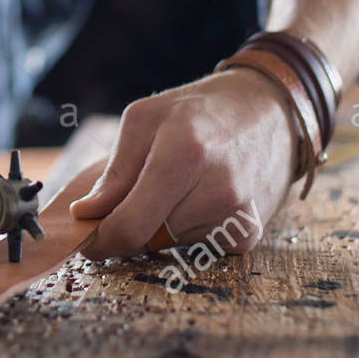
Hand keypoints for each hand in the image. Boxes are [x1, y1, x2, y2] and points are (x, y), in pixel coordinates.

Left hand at [68, 68, 297, 259]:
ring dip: (162, 223)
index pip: (130, 225)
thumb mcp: (146, 119)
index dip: (101, 239)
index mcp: (184, 154)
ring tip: (182, 183)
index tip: (87, 239)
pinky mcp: (250, 233)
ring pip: (170, 243)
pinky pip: (198, 247)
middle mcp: (218, 190)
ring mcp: (238, 215)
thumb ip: (115, 171)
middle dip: (129, 225)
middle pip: (147, 238)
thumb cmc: (201, 110)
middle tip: (134, 195)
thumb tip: (86, 214)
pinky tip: (203, 196)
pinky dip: (190, 228)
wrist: (271, 110)